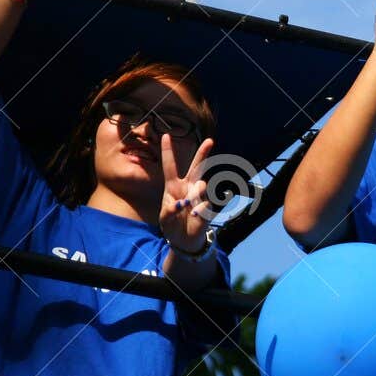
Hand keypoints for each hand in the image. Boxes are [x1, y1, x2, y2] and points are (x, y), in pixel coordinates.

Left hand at [158, 134, 212, 254]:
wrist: (183, 240)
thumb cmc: (171, 225)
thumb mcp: (164, 217)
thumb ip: (170, 209)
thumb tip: (183, 203)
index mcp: (173, 186)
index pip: (170, 166)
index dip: (168, 151)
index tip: (165, 135)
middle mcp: (188, 188)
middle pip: (197, 167)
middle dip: (203, 154)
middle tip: (210, 141)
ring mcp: (199, 197)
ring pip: (202, 184)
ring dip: (195, 194)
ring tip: (188, 208)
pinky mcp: (208, 207)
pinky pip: (206, 203)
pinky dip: (199, 209)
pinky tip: (194, 215)